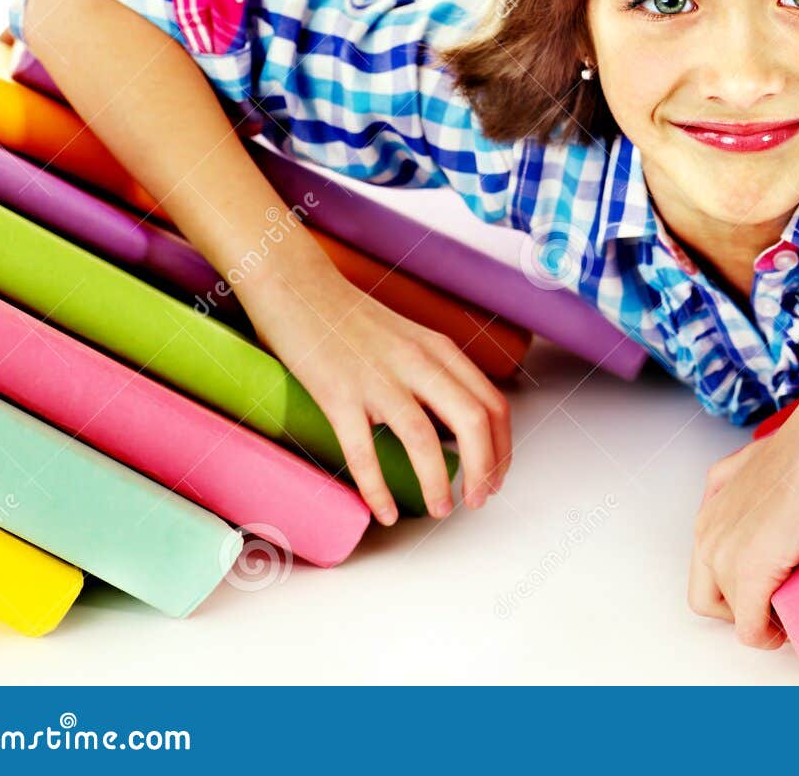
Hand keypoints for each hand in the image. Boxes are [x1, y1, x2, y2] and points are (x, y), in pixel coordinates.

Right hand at [246, 269, 511, 524]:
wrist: (296, 285)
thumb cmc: (352, 318)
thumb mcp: (410, 339)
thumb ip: (436, 374)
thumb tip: (456, 425)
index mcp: (440, 349)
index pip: (493, 404)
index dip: (502, 448)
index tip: (496, 478)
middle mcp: (417, 362)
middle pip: (473, 422)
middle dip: (485, 470)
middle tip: (478, 501)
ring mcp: (377, 378)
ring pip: (424, 440)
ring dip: (438, 484)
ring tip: (440, 511)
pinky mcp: (337, 394)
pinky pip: (364, 453)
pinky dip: (378, 489)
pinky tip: (383, 513)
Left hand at [687, 383, 798, 648]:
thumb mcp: (774, 459)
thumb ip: (764, 483)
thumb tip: (792, 502)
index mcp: (713, 501)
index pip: (709, 561)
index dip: (736, 580)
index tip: (768, 585)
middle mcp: (708, 528)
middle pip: (708, 594)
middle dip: (740, 608)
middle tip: (775, 607)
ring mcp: (724, 552)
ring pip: (730, 613)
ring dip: (758, 623)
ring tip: (787, 619)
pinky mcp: (749, 573)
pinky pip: (750, 628)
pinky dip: (767, 637)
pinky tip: (787, 632)